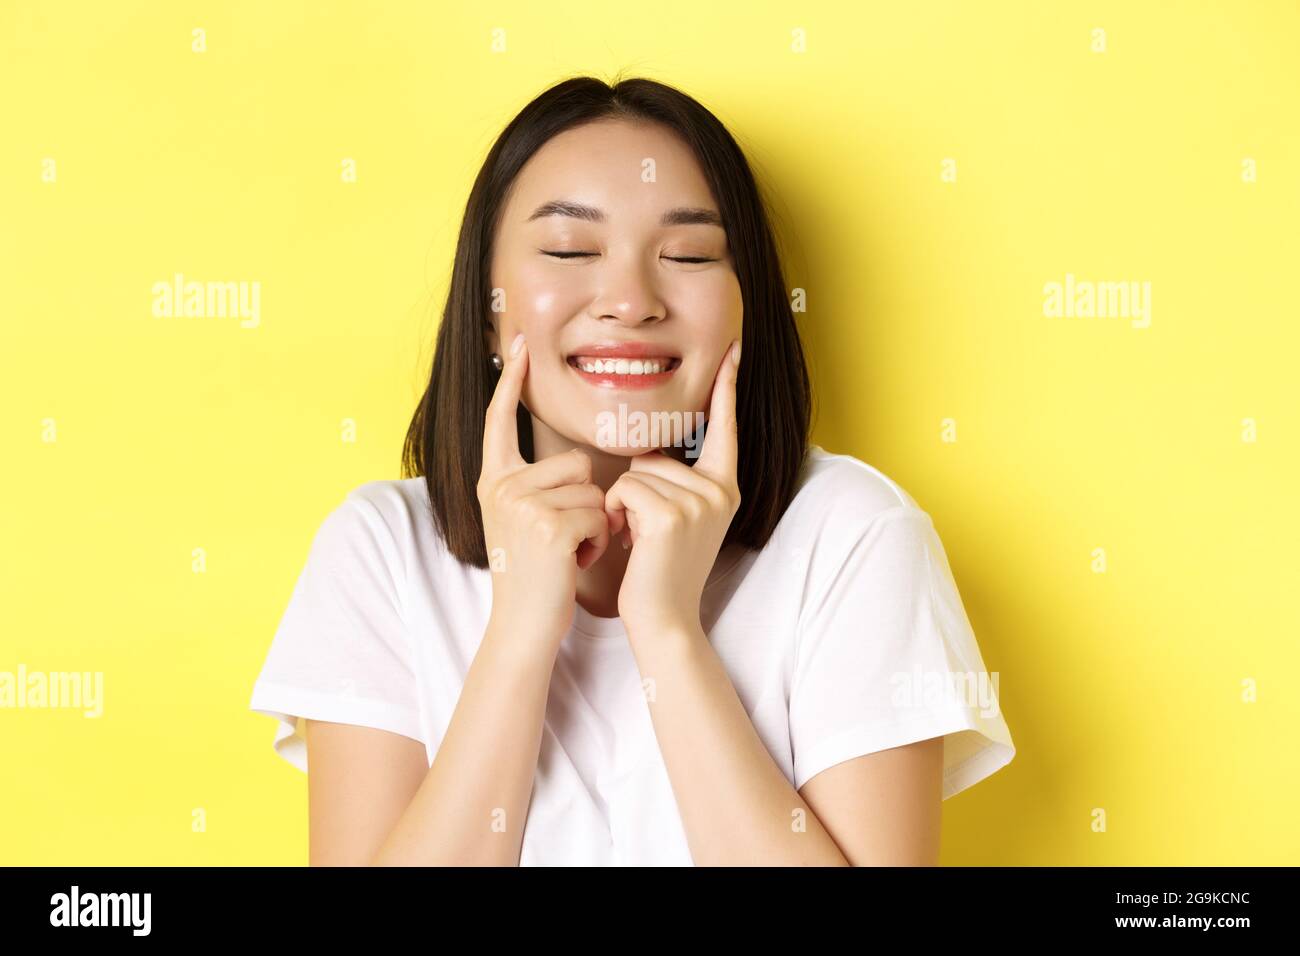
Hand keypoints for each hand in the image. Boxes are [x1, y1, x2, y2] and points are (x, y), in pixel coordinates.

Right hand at [477, 335, 610, 644]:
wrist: (522, 626)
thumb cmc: (534, 576)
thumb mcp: (522, 522)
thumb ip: (535, 487)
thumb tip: (577, 463)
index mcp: (494, 481)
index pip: (500, 420)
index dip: (510, 382)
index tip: (518, 344)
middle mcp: (501, 486)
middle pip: (576, 463)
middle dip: (587, 503)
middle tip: (565, 540)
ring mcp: (522, 504)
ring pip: (593, 490)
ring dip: (595, 525)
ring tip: (568, 553)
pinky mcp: (548, 525)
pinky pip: (599, 515)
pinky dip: (598, 543)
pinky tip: (574, 564)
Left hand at [604, 339, 741, 637]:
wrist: (663, 621)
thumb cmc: (659, 572)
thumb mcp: (675, 520)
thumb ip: (672, 484)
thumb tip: (647, 455)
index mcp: (724, 488)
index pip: (723, 428)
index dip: (727, 387)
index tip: (734, 348)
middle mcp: (719, 490)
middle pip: (655, 454)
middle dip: (636, 490)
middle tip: (645, 534)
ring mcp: (699, 502)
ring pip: (635, 472)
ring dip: (622, 505)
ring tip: (639, 541)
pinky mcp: (672, 514)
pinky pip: (624, 489)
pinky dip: (615, 514)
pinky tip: (630, 542)